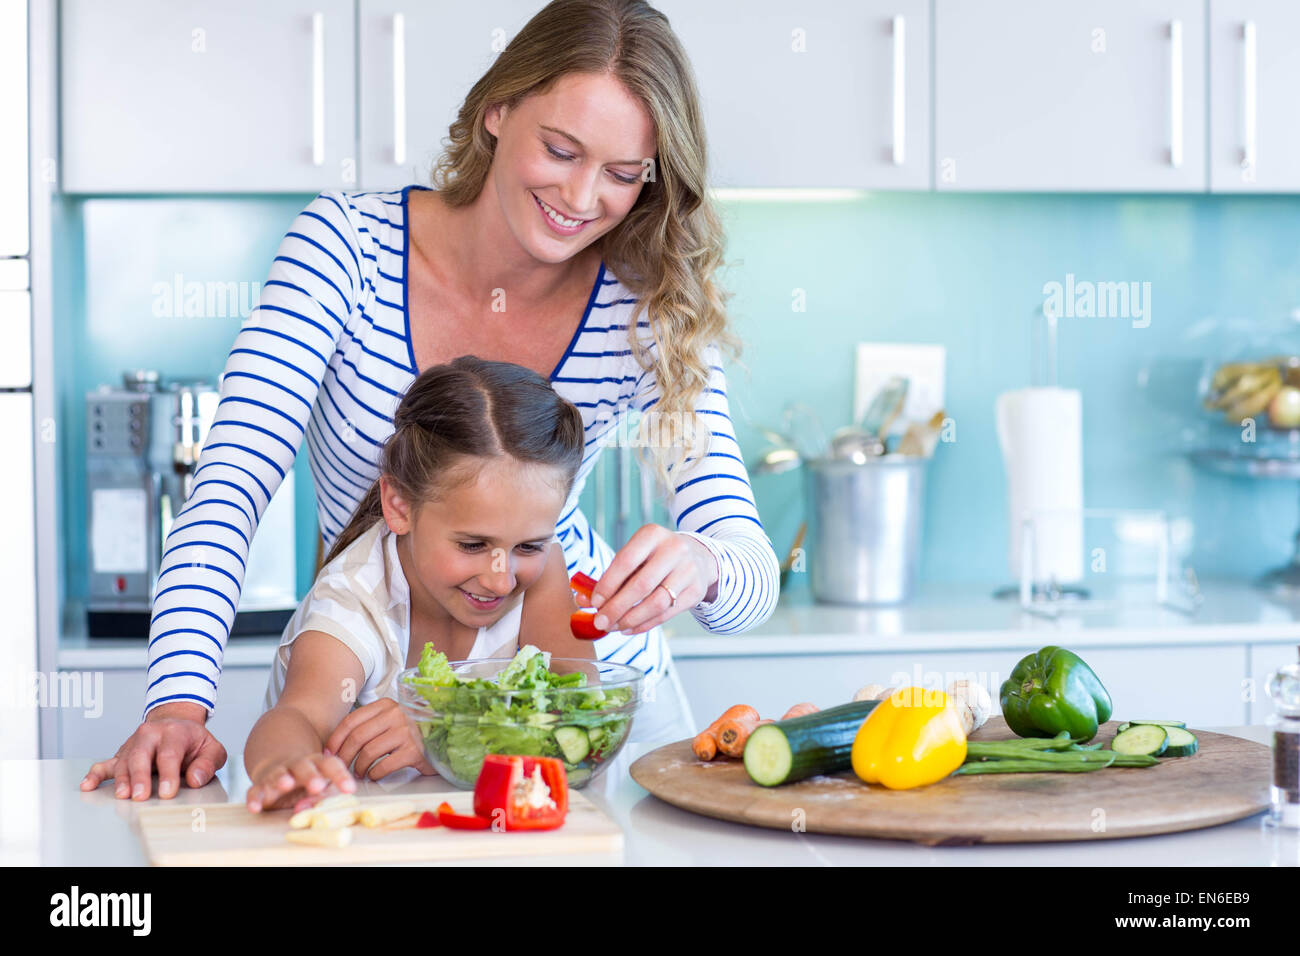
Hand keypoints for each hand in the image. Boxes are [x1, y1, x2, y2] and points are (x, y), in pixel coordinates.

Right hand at [79, 701, 227, 800]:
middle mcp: (151, 735)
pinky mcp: (122, 754)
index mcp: (175, 732)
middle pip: (142, 755)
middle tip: (140, 796)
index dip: (169, 774)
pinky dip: (95, 774)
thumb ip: (208, 763)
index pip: (170, 754)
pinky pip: (105, 763)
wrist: (176, 723)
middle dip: (140, 777)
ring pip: (124, 761)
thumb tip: (195, 779)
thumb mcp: (211, 748)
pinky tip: (87, 785)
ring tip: (123, 795)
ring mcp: (134, 744)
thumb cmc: (194, 741)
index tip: (168, 792)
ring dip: (121, 779)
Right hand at [245, 752, 354, 812]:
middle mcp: (298, 766)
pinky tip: (255, 807)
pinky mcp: (260, 785)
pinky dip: (254, 798)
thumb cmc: (308, 783)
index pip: (331, 764)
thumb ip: (319, 799)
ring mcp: (278, 774)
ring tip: (285, 784)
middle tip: (317, 785)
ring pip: (279, 774)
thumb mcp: (320, 791)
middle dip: (310, 775)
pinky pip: (255, 791)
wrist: (280, 770)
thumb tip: (305, 809)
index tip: (350, 789)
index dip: (340, 775)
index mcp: (318, 764)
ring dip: (282, 778)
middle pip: (304, 766)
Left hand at [323, 698, 434, 780]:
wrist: (445, 737)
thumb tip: (337, 746)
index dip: (335, 739)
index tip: (328, 753)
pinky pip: (384, 765)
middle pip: (357, 737)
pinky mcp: (415, 751)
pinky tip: (375, 775)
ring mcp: (407, 732)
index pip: (351, 720)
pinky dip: (375, 774)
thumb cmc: (413, 731)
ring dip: (359, 767)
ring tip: (359, 773)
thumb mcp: (392, 720)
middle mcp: (396, 715)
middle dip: (344, 757)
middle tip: (341, 768)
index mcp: (386, 705)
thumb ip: (370, 725)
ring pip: (368, 752)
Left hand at [584, 525, 719, 634]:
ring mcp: (688, 570)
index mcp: (652, 534)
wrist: (697, 556)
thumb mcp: (635, 556)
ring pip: (656, 603)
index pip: (626, 561)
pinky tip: (629, 628)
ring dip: (631, 619)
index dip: (608, 584)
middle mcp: (674, 549)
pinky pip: (667, 614)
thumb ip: (610, 576)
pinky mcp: (696, 591)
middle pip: (641, 585)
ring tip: (614, 627)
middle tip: (600, 621)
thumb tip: (583, 599)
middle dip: (617, 607)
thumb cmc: (656, 557)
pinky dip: (645, 624)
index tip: (594, 602)